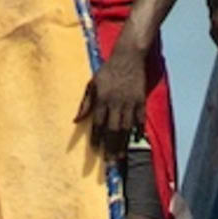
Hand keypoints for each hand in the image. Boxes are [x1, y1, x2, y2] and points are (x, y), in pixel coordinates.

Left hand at [76, 45, 149, 165]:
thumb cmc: (108, 70)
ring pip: (126, 128)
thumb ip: (85, 103)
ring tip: (121, 157)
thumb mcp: (92, 83)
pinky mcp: (141, 100)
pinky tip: (135, 140)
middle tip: (109, 162)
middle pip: (113, 130)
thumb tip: (76, 120)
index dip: (96, 138)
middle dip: (110, 147)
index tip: (95, 151)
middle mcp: (116, 103)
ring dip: (123, 143)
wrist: (128, 56)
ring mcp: (130, 102)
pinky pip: (140, 119)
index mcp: (102, 99)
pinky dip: (138, 130)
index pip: (98, 123)